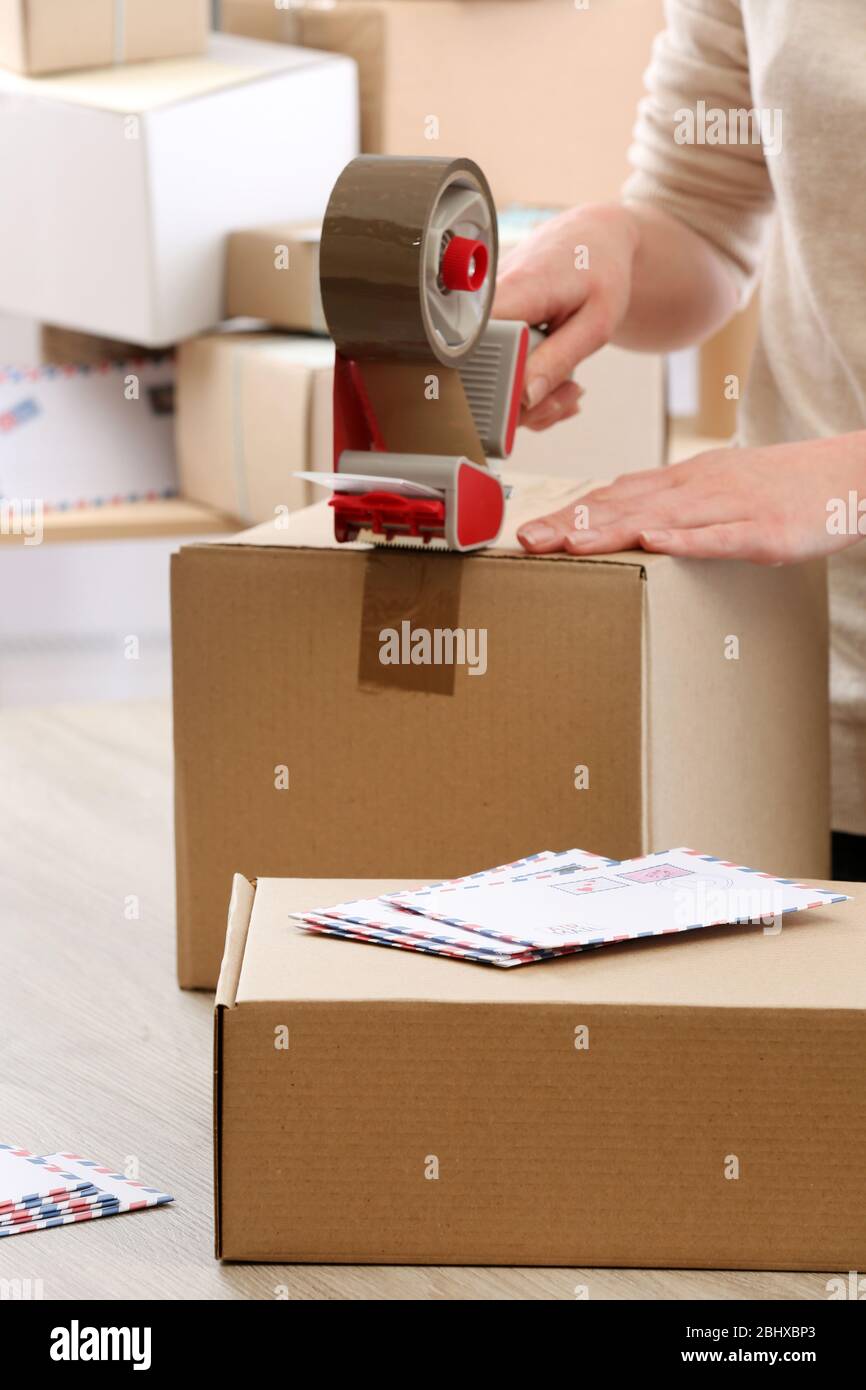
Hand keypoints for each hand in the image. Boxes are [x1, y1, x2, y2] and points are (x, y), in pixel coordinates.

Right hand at [493, 203, 638, 429]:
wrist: (592, 239)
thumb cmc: (600, 272)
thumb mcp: (596, 323)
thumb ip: (559, 360)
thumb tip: (524, 399)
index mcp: (514, 291)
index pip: (477, 347)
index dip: (499, 385)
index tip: (532, 399)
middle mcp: (487, 301)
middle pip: (480, 373)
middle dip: (524, 403)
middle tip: (567, 395)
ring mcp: (483, 316)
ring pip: (488, 379)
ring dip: (532, 398)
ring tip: (569, 386)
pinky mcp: (487, 329)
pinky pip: (497, 370)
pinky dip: (528, 386)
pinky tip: (555, 377)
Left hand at [516, 436, 865, 563]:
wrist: (848, 475)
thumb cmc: (778, 487)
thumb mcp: (714, 488)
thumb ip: (666, 500)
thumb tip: (615, 512)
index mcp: (682, 482)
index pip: (613, 497)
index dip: (568, 514)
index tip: (526, 532)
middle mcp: (697, 489)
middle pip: (624, 506)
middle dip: (571, 524)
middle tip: (525, 542)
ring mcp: (729, 508)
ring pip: (660, 518)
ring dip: (610, 530)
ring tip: (568, 544)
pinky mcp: (764, 532)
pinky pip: (720, 537)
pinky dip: (686, 540)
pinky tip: (655, 543)